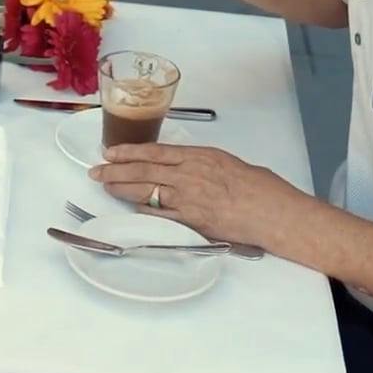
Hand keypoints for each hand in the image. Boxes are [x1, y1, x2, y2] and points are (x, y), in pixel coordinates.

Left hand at [88, 143, 307, 249]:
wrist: (276, 213)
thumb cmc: (263, 189)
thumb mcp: (230, 164)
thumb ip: (204, 165)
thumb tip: (188, 170)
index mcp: (200, 156)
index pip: (155, 151)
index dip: (128, 151)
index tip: (110, 152)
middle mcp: (190, 174)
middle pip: (143, 170)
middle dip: (115, 169)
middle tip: (96, 170)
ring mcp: (188, 198)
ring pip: (145, 191)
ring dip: (121, 188)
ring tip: (105, 185)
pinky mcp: (191, 221)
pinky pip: (159, 214)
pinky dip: (141, 210)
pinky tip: (129, 208)